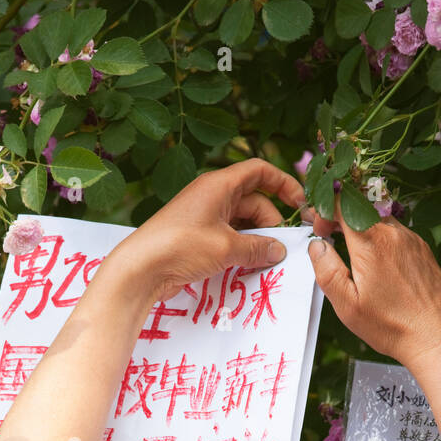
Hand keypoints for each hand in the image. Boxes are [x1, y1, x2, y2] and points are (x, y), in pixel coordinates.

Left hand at [102, 158, 306, 303]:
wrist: (140, 269)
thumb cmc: (180, 247)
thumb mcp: (226, 247)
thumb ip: (257, 248)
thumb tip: (278, 250)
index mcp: (219, 185)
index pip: (259, 172)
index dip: (283, 184)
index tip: (300, 204)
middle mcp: (211, 196)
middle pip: (253, 201)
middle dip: (270, 223)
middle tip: (279, 249)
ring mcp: (203, 217)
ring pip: (241, 223)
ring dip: (255, 239)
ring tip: (264, 261)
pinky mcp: (196, 238)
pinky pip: (228, 238)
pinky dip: (240, 249)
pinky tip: (247, 267)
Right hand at [307, 204, 440, 368]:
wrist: (437, 336)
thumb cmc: (392, 325)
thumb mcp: (347, 305)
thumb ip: (326, 270)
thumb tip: (317, 245)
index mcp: (371, 242)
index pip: (342, 202)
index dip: (324, 210)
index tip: (321, 232)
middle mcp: (393, 232)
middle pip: (361, 204)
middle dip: (341, 215)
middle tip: (331, 236)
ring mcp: (411, 239)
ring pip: (379, 216)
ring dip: (360, 226)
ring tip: (353, 253)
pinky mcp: (421, 248)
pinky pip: (395, 231)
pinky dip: (380, 237)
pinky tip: (377, 264)